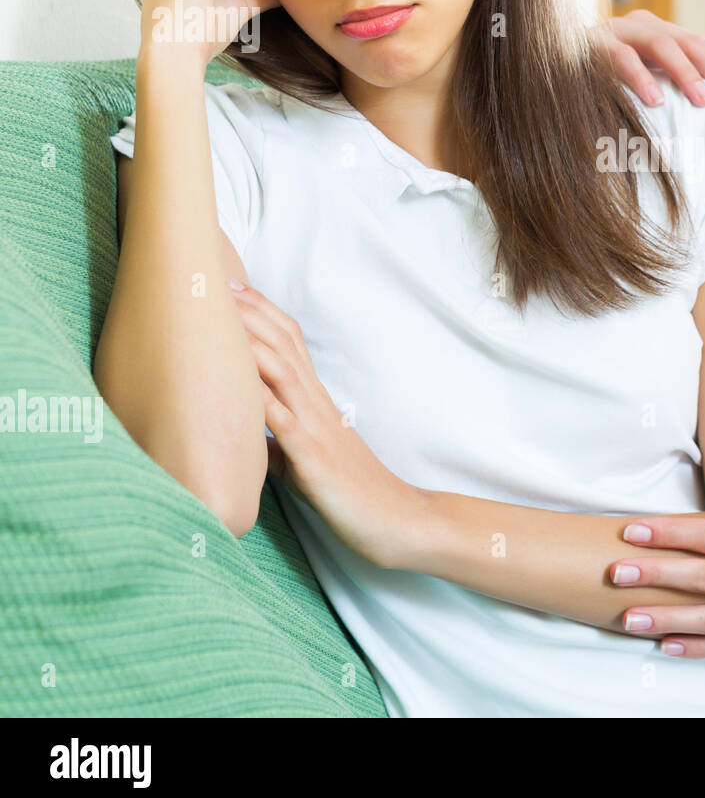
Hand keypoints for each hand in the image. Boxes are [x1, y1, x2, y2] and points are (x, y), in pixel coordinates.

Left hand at [229, 278, 416, 568]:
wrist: (395, 519)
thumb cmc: (349, 491)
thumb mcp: (306, 457)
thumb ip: (277, 439)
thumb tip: (241, 434)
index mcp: (315, 400)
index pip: (289, 340)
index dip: (260, 309)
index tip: (229, 282)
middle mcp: (316, 404)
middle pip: (283, 343)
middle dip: (248, 310)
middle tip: (215, 278)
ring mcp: (317, 429)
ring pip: (281, 373)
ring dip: (250, 342)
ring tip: (219, 316)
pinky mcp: (314, 461)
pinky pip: (284, 426)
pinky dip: (260, 403)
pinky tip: (236, 387)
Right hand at [591, 9, 704, 108]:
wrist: (544, 69)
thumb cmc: (599, 86)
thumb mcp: (643, 86)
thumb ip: (670, 91)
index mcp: (660, 35)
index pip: (704, 48)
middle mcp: (643, 26)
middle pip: (692, 43)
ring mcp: (618, 31)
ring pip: (661, 44)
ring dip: (686, 73)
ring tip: (704, 101)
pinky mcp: (592, 44)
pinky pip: (620, 57)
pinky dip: (640, 78)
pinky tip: (656, 100)